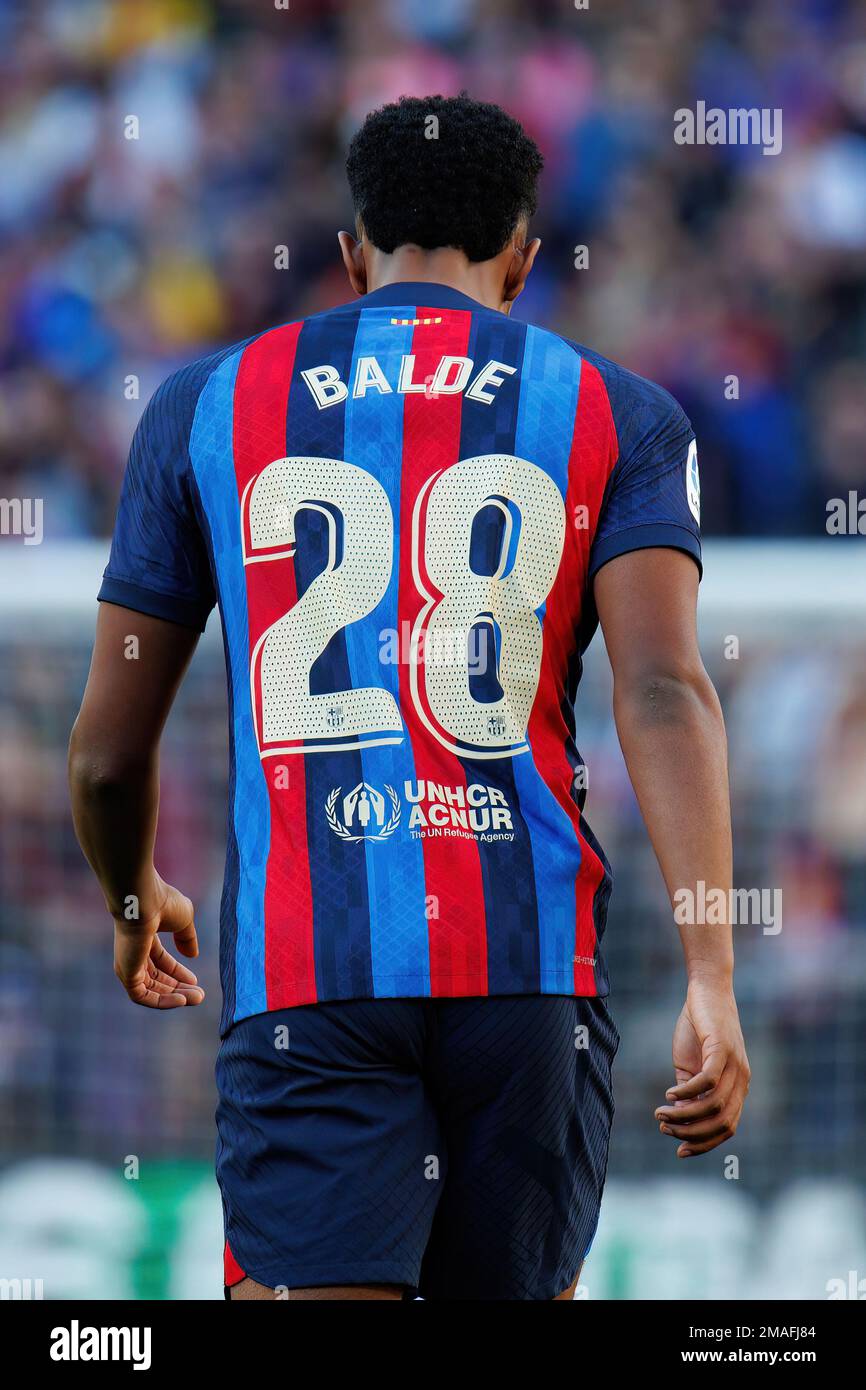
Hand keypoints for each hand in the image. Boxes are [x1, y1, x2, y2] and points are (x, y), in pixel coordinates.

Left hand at [113, 874, 204, 1008]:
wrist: (143, 901)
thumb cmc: (163, 903)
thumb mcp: (183, 920)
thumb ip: (187, 938)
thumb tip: (192, 956)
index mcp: (144, 937)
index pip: (160, 961)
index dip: (178, 972)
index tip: (195, 981)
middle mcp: (133, 952)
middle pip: (156, 978)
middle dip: (178, 988)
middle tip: (199, 996)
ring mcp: (128, 964)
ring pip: (150, 990)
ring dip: (173, 997)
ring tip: (195, 999)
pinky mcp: (126, 974)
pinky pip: (142, 996)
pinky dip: (162, 1001)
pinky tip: (181, 1000)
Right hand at [654, 978, 748, 1157]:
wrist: (706, 990)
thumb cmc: (698, 1028)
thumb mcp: (691, 1065)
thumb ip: (688, 1092)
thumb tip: (680, 1118)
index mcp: (738, 1087)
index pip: (727, 1128)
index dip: (704, 1144)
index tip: (680, 1151)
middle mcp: (742, 1080)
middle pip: (722, 1123)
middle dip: (692, 1134)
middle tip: (665, 1129)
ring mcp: (735, 1065)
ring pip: (713, 1106)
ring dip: (684, 1116)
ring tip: (661, 1113)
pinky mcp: (722, 1049)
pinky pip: (706, 1081)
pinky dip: (686, 1093)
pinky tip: (669, 1093)